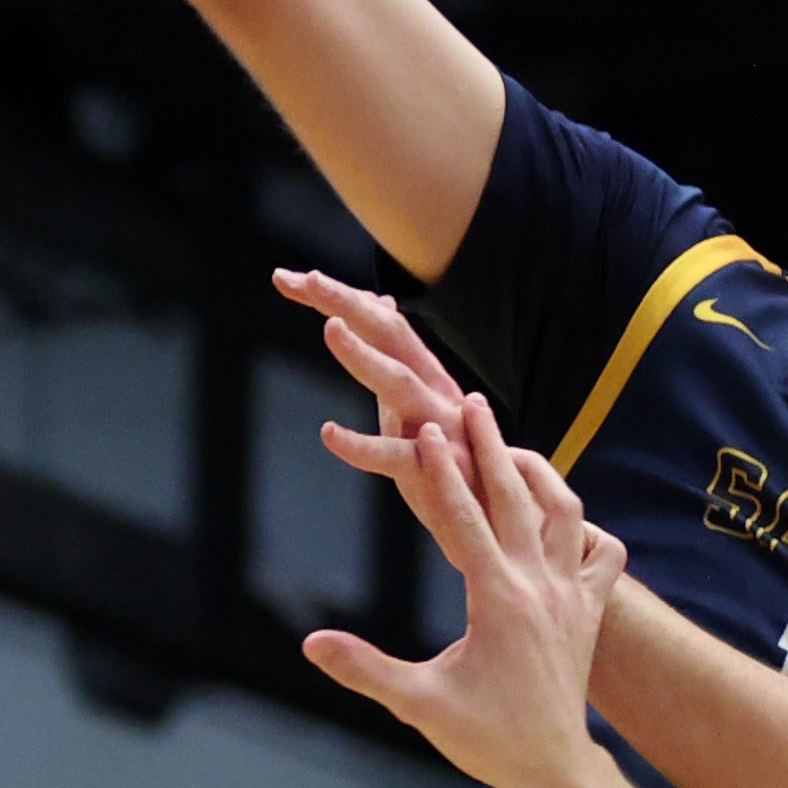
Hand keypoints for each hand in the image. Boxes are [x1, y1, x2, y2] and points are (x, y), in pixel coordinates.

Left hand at [285, 266, 470, 497]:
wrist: (499, 509)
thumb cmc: (454, 453)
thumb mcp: (420, 396)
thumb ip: (393, 355)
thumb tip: (381, 302)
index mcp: (426, 372)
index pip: (380, 320)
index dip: (338, 297)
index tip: (288, 279)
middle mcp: (435, 389)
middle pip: (392, 335)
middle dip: (351, 304)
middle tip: (311, 280)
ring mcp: (439, 426)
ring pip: (400, 382)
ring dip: (365, 355)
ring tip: (331, 329)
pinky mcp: (437, 469)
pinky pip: (395, 455)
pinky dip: (361, 446)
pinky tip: (329, 433)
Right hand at [303, 400, 624, 787]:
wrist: (552, 768)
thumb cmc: (485, 739)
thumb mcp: (418, 704)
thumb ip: (364, 668)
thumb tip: (310, 643)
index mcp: (497, 598)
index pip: (464, 517)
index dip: (443, 470)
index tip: (428, 426)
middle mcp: (539, 586)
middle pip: (516, 496)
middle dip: (491, 444)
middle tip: (470, 401)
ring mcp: (571, 596)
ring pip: (566, 512)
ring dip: (540, 473)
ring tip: (513, 445)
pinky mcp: (590, 612)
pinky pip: (604, 555)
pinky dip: (588, 528)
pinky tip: (565, 520)